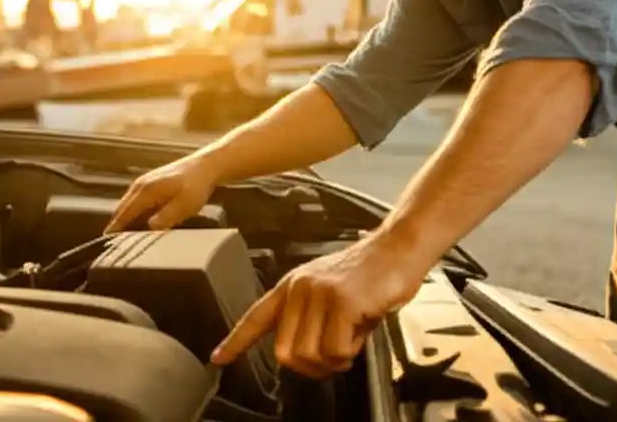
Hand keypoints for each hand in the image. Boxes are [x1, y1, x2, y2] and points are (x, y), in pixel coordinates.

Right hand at [104, 155, 220, 232]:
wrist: (206, 166)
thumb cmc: (196, 187)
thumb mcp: (184, 206)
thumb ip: (166, 217)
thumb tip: (149, 228)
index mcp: (145, 191)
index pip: (124, 214)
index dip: (115, 229)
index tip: (106, 243)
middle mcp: (140, 185)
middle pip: (122, 209)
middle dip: (116, 225)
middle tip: (112, 245)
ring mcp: (144, 182)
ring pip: (128, 204)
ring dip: (123, 218)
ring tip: (121, 236)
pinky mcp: (151, 182)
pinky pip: (135, 200)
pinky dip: (132, 211)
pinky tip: (137, 222)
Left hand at [210, 234, 424, 377]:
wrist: (398, 249)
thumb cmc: (370, 276)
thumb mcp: (329, 293)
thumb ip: (310, 318)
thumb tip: (302, 355)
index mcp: (292, 286)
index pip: (256, 317)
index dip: (236, 342)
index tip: (218, 358)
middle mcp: (299, 288)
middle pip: (285, 352)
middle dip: (310, 367)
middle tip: (334, 358)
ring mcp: (319, 294)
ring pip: (308, 355)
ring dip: (333, 361)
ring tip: (350, 340)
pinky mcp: (341, 302)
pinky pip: (335, 351)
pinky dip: (350, 352)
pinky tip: (360, 331)